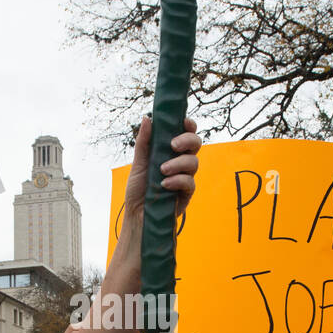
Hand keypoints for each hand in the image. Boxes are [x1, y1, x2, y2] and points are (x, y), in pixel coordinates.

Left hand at [121, 115, 199, 230]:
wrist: (137, 214)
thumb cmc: (138, 189)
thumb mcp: (138, 163)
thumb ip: (144, 142)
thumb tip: (147, 118)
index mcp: (170, 152)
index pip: (186, 133)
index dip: (188, 125)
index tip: (183, 122)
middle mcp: (180, 162)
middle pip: (196, 144)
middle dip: (187, 140)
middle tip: (173, 145)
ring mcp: (185, 177)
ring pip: (194, 162)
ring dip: (178, 163)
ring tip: (162, 170)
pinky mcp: (187, 193)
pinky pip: (190, 182)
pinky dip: (178, 180)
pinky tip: (165, 184)